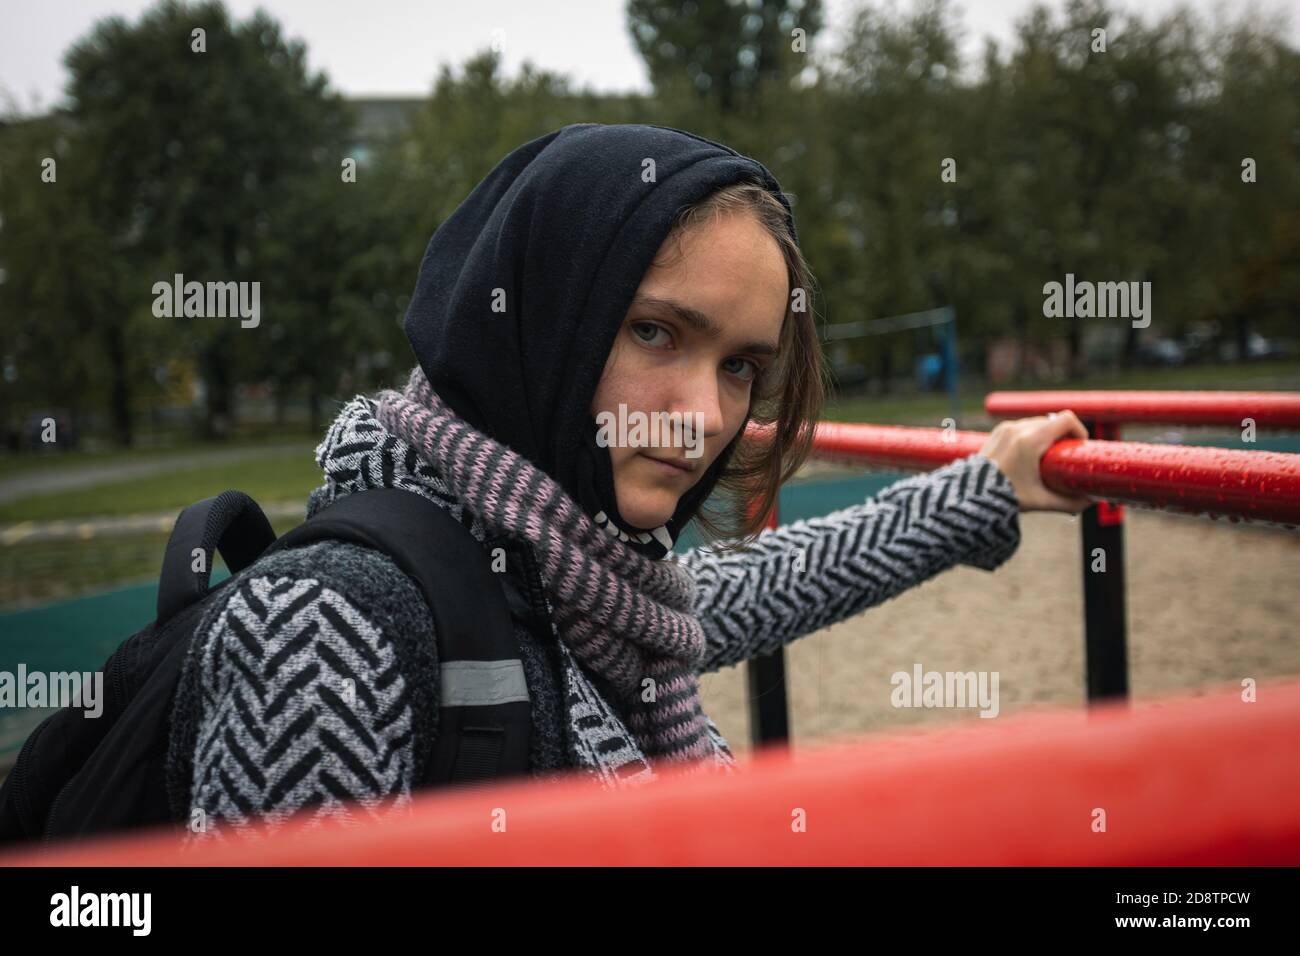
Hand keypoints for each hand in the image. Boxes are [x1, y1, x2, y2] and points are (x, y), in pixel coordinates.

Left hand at [978, 411, 1092, 512]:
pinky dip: (1032, 435)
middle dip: (1063, 436)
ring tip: (1048, 457)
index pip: (1066, 420)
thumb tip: (1090, 503)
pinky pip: (1023, 426)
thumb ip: (1069, 503)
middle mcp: (1017, 429)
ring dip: (1047, 435)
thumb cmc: (1004, 498)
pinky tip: (1032, 454)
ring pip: (1038, 423)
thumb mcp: (1040, 501)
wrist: (970, 496)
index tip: (1078, 447)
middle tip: (1065, 457)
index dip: (1079, 431)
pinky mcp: (998, 431)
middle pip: (1053, 422)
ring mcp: (1006, 428)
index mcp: (1030, 440)